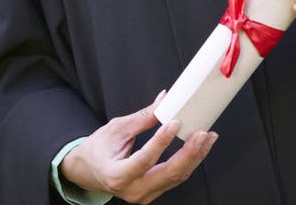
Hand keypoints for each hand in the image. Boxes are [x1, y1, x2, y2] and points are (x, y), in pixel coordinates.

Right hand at [60, 92, 217, 203]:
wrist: (88, 170)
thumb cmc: (98, 148)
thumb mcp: (116, 128)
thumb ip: (142, 118)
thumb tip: (164, 100)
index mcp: (117, 174)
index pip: (144, 159)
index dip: (162, 141)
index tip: (175, 122)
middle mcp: (131, 190)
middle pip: (167, 174)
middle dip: (188, 153)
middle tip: (202, 133)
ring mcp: (142, 195)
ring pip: (175, 178)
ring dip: (194, 157)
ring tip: (207, 137)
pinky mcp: (151, 193)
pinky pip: (173, 179)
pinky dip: (188, 163)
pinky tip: (198, 148)